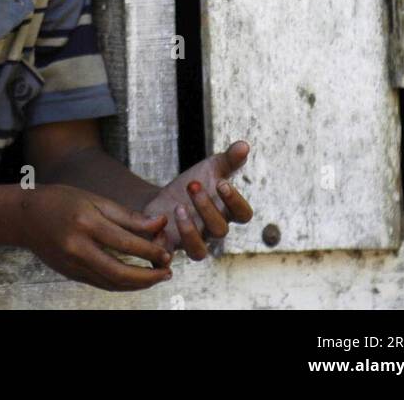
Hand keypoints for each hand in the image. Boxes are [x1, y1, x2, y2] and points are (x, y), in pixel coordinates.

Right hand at [16, 183, 174, 291]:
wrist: (26, 216)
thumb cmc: (63, 201)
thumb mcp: (94, 200)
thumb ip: (127, 215)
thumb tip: (159, 224)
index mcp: (86, 223)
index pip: (125, 243)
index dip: (150, 251)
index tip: (167, 253)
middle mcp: (78, 248)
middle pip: (120, 272)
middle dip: (148, 277)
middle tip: (167, 272)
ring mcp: (72, 265)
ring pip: (111, 283)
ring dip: (138, 284)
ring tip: (157, 277)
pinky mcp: (70, 274)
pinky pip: (101, 283)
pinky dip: (121, 284)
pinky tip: (135, 278)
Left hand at [141, 140, 252, 259]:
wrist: (163, 201)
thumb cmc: (194, 185)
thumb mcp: (210, 168)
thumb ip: (229, 160)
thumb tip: (244, 145)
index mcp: (225, 211)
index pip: (243, 215)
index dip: (235, 201)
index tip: (221, 182)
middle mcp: (211, 230)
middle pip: (220, 230)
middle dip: (207, 207)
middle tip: (192, 185)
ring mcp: (190, 241)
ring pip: (199, 251)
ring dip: (189, 230)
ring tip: (178, 207)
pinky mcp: (168, 246)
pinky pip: (167, 259)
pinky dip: (162, 249)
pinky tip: (158, 229)